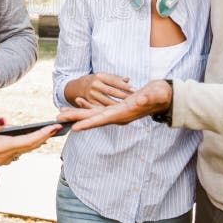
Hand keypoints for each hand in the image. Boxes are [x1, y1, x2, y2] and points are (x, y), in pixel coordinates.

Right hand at [0, 118, 60, 164]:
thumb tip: (4, 120)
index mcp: (2, 147)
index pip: (28, 141)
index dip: (42, 134)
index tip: (54, 127)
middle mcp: (5, 155)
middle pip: (30, 146)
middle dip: (45, 137)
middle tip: (59, 127)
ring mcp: (4, 158)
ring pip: (26, 149)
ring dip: (38, 141)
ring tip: (51, 131)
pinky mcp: (1, 157)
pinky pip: (20, 151)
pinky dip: (29, 143)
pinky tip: (34, 136)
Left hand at [58, 79, 172, 130]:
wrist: (164, 96)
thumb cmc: (160, 94)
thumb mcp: (155, 94)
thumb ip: (147, 98)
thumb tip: (138, 101)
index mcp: (123, 114)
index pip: (102, 119)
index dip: (88, 123)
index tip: (74, 127)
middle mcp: (117, 116)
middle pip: (92, 118)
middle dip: (75, 119)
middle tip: (58, 118)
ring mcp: (116, 112)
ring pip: (92, 114)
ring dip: (77, 114)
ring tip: (62, 112)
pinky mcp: (116, 107)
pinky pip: (98, 107)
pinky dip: (87, 105)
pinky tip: (78, 101)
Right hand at [64, 73, 134, 106]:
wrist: (79, 86)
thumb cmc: (96, 80)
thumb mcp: (105, 76)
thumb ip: (117, 78)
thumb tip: (127, 79)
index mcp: (100, 76)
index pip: (114, 81)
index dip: (125, 86)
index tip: (134, 90)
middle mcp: (95, 84)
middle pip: (112, 91)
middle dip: (124, 96)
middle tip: (134, 100)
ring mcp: (92, 94)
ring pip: (107, 101)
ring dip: (118, 105)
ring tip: (128, 107)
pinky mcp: (90, 102)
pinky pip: (101, 107)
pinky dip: (110, 110)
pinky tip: (118, 112)